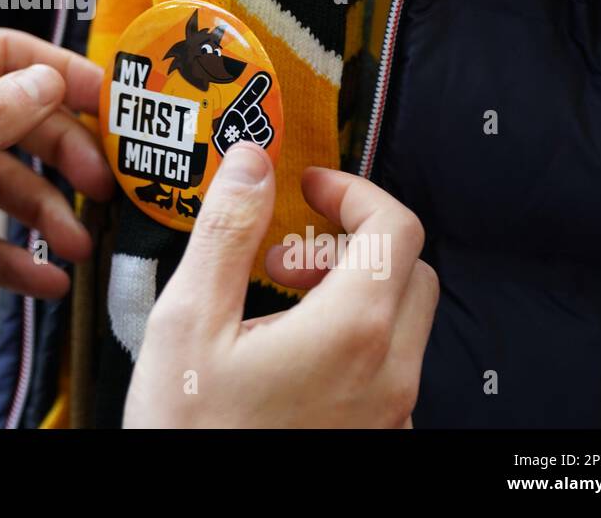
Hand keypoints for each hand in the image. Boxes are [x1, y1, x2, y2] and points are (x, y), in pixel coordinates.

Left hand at [0, 28, 113, 355]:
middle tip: (101, 187)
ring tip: (74, 246)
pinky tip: (42, 278)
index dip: (60, 74)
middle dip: (60, 153)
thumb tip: (46, 78)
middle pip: (10, 120)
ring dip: (42, 211)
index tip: (109, 104)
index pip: (3, 56)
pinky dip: (9, 253)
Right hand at [125, 142, 438, 427]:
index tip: (311, 188)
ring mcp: (387, 411)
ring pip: (401, 321)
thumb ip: (227, 231)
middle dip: (350, 242)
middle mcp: (386, 373)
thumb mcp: (190, 320)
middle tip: (285, 253)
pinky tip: (285, 354)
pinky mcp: (374, 435)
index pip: (396, 227)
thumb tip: (252, 165)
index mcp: (349, 332)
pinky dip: (349, 338)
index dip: (353, 191)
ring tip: (273, 306)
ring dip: (348, 290)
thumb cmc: (191, 435)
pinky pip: (385, 367)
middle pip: (410, 270)